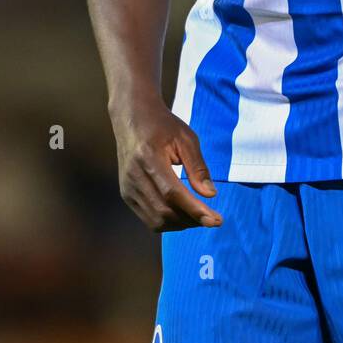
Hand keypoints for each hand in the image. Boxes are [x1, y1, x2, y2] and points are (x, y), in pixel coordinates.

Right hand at [111, 95, 221, 231]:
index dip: (195, 210)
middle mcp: (134, 176)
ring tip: (199, 217)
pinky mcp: (126, 194)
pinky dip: (167, 222)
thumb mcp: (186, 139)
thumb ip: (198, 168)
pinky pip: (147, 218)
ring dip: (180, 224)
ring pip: (155, 220)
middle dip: (192, 220)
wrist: (132, 117)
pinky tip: (182, 214)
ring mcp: (127, 187)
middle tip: (212, 219)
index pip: (173, 193)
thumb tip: (210, 195)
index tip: (216, 220)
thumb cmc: (162, 125)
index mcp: (149, 158)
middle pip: (164, 211)